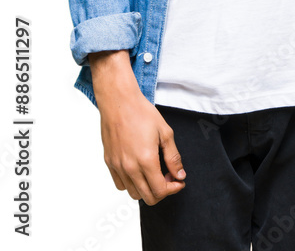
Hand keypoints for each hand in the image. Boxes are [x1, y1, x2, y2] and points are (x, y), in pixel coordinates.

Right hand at [98, 86, 186, 204]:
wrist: (118, 101)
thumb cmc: (142, 113)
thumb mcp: (165, 132)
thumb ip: (173, 157)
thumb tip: (180, 175)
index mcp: (146, 160)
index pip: (160, 191)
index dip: (173, 189)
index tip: (179, 181)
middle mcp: (130, 167)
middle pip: (147, 198)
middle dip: (162, 192)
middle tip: (169, 177)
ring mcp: (117, 166)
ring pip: (133, 194)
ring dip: (146, 189)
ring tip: (153, 173)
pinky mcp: (109, 162)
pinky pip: (120, 184)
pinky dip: (131, 184)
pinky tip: (138, 170)